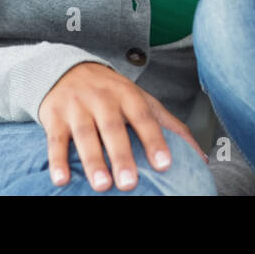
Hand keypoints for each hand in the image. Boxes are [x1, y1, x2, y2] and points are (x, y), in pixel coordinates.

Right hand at [37, 61, 207, 191]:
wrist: (66, 68)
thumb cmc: (110, 92)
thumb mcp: (140, 100)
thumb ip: (168, 125)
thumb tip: (200, 157)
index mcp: (127, 94)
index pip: (143, 117)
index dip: (154, 140)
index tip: (164, 164)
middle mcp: (102, 98)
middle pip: (113, 128)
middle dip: (122, 156)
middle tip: (129, 183)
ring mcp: (76, 106)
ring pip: (85, 135)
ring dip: (93, 161)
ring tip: (102, 185)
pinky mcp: (53, 116)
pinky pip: (55, 140)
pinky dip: (57, 160)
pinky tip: (61, 180)